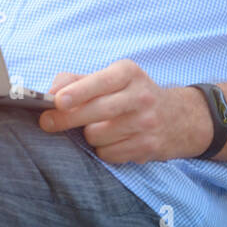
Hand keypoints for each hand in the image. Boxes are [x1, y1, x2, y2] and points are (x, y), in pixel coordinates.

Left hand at [37, 59, 212, 163]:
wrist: (178, 118)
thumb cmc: (132, 95)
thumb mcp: (112, 78)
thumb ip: (78, 81)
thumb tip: (50, 92)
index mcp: (129, 73)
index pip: (101, 82)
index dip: (78, 92)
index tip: (57, 101)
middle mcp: (141, 96)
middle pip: (95, 112)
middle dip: (66, 119)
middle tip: (47, 122)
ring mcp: (146, 123)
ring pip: (97, 136)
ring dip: (90, 135)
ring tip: (100, 128)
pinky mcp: (148, 146)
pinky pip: (108, 154)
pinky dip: (104, 150)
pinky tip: (114, 140)